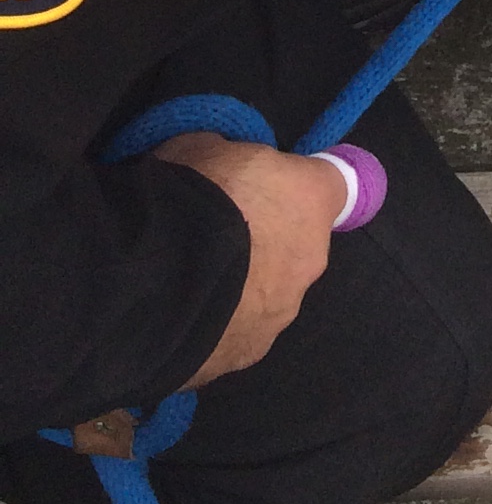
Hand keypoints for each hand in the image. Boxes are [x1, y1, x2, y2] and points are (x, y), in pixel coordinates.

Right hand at [155, 134, 347, 385]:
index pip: (330, 185)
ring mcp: (278, 316)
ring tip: (187, 284)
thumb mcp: (207, 147)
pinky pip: (231, 335)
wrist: (148, 277)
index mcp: (312, 200)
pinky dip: (211, 327)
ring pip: (266, 297)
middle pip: (295, 247)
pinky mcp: (242, 356)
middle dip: (262, 242)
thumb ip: (228, 161)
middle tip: (213, 238)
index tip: (268, 188)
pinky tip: (176, 319)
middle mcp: (309, 261)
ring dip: (238, 290)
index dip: (297, 186)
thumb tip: (221, 172)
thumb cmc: (188, 192)